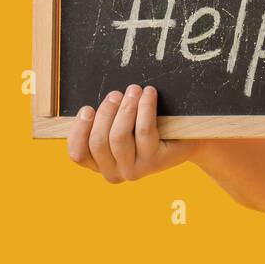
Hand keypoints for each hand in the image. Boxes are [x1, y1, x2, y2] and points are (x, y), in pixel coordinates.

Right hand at [66, 85, 195, 182]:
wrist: (186, 141)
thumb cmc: (148, 130)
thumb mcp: (121, 128)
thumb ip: (104, 123)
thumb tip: (87, 108)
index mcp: (100, 166)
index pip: (78, 154)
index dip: (79, 131)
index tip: (87, 108)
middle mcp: (114, 173)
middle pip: (98, 141)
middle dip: (105, 113)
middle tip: (116, 94)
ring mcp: (134, 170)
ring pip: (119, 137)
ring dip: (125, 108)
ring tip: (133, 90)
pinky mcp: (155, 161)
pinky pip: (144, 130)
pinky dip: (145, 107)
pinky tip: (149, 93)